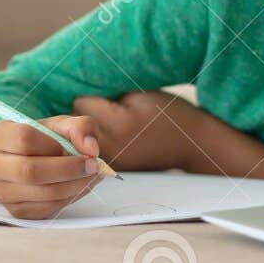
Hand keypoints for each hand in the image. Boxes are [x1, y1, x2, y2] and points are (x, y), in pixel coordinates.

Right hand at [0, 115, 103, 219]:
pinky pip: (46, 209)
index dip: (55, 145)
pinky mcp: (15, 210)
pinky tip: (79, 187)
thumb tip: (91, 149)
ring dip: (74, 186)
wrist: (20, 158)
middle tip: (92, 165)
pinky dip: (69, 199)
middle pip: (31, 171)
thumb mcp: (58, 124)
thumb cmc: (39, 138)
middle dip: (69, 170)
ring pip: (41, 194)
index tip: (77, 148)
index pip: (24, 139)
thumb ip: (79, 127)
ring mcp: (1, 191)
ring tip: (90, 176)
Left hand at [72, 90, 207, 172]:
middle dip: (84, 113)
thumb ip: (106, 95)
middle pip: (73, 123)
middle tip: (106, 108)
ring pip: (77, 139)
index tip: (106, 95)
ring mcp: (110, 161)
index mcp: (117, 125)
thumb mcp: (137, 94)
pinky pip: (87, 151)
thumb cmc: (168, 112)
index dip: (91, 95)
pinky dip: (90, 143)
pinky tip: (109, 136)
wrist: (190, 143)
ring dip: (84, 129)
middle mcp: (109, 147)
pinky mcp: (111, 168)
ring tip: (106, 122)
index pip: (80, 104)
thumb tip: (78, 95)